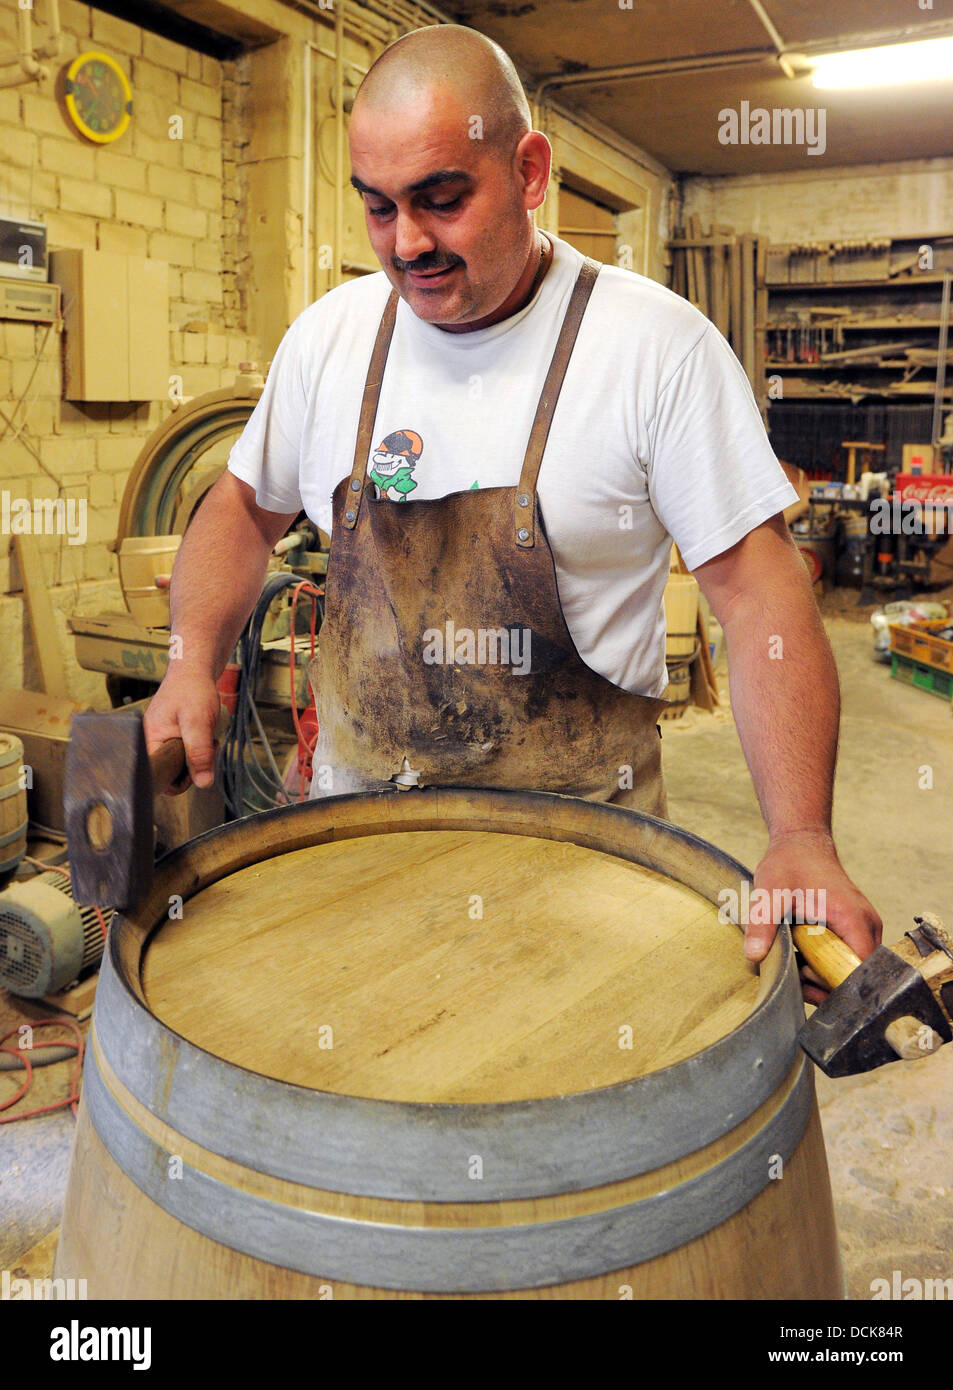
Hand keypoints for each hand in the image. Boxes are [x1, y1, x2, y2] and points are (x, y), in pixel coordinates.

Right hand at [143, 667, 222, 795]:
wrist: (195, 669)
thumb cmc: (192, 690)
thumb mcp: (198, 723)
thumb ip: (199, 753)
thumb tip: (203, 783)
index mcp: (149, 741)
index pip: (157, 777)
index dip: (178, 781)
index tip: (197, 768)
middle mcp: (151, 742)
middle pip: (171, 772)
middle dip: (192, 765)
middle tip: (206, 745)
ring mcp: (161, 738)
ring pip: (180, 763)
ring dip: (198, 756)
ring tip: (206, 737)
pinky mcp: (171, 735)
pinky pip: (184, 752)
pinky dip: (197, 747)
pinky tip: (204, 734)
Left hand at [745, 829, 882, 1004]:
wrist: (802, 843)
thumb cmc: (790, 863)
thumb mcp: (770, 892)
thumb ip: (762, 924)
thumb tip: (754, 956)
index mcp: (852, 919)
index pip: (859, 970)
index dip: (833, 983)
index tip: (806, 977)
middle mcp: (867, 926)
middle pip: (858, 974)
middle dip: (827, 983)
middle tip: (797, 972)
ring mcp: (865, 927)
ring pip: (854, 968)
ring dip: (826, 974)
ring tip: (799, 963)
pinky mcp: (857, 928)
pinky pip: (849, 957)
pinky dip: (828, 963)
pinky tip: (806, 955)